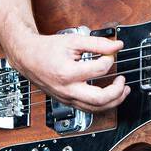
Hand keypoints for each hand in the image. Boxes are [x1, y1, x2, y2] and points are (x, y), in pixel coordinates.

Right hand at [6, 31, 130, 111]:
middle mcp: (67, 90)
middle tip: (123, 80)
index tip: (110, 53)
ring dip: (114, 102)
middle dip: (117, 91)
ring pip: (95, 109)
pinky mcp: (67, 102)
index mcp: (67, 73)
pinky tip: (109, 95)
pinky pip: (88, 109)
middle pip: (99, 99)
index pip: (99, 70)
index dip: (109, 59)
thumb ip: (98, 43)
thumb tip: (117, 46)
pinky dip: (102, 104)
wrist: (28, 58)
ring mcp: (66, 98)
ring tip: (122, 90)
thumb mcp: (74, 41)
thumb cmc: (48, 49)